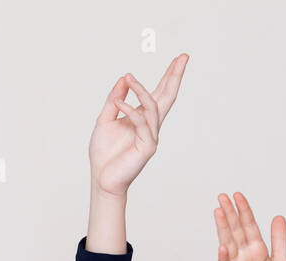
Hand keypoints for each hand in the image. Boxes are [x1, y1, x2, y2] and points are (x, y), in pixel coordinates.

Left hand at [89, 54, 188, 198]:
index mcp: (142, 118)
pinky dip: (129, 110)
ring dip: (141, 90)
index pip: (159, 93)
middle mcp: (151, 125)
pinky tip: (118, 102)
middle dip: (175, 77)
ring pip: (152, 106)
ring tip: (129, 78)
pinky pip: (140, 122)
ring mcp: (151, 135)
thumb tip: (124, 80)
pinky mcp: (147, 146)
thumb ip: (115, 99)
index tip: (179, 59)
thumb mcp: (105, 119)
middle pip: (167, 97)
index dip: (169, 76)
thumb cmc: (104, 153)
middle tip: (183, 57)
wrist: (102, 178)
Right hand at [215, 192, 285, 260]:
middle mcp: (244, 255)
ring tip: (218, 212)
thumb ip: (279, 241)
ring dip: (223, 228)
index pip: (249, 226)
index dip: (244, 210)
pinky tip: (223, 246)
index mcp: (257, 250)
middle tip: (222, 196)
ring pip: (228, 243)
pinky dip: (224, 258)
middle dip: (230, 214)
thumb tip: (279, 216)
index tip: (238, 195)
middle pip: (235, 230)